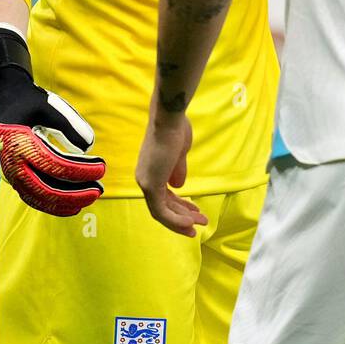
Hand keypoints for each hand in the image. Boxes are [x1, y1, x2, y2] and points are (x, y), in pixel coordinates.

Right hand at [0, 25, 104, 216]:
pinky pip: (33, 198)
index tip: (102, 168)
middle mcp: (13, 164)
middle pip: (46, 189)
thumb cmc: (32, 104)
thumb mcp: (52, 107)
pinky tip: (73, 206)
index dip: (81, 170)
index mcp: (22, 145)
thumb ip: (71, 126)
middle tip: (99, 190)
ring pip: (39, 198)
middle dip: (75, 194)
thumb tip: (88, 148)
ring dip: (66, 203)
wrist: (7, 104)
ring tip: (90, 198)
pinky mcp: (15, 179)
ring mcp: (12, 174)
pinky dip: (52, 206)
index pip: (56, 165)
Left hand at [136, 112, 208, 236]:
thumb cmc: (175, 130)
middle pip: (163, 207)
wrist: (170, 119)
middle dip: (183, 216)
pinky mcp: (150, 185)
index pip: (164, 196)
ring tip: (200, 224)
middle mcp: (144, 179)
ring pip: (162, 212)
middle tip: (200, 223)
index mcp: (150, 171)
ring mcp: (146, 183)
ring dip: (182, 221)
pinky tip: (189, 222)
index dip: (180, 207)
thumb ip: (177, 170)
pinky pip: (162, 210)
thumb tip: (179, 187)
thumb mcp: (179, 154)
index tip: (195, 212)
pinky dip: (176, 219)